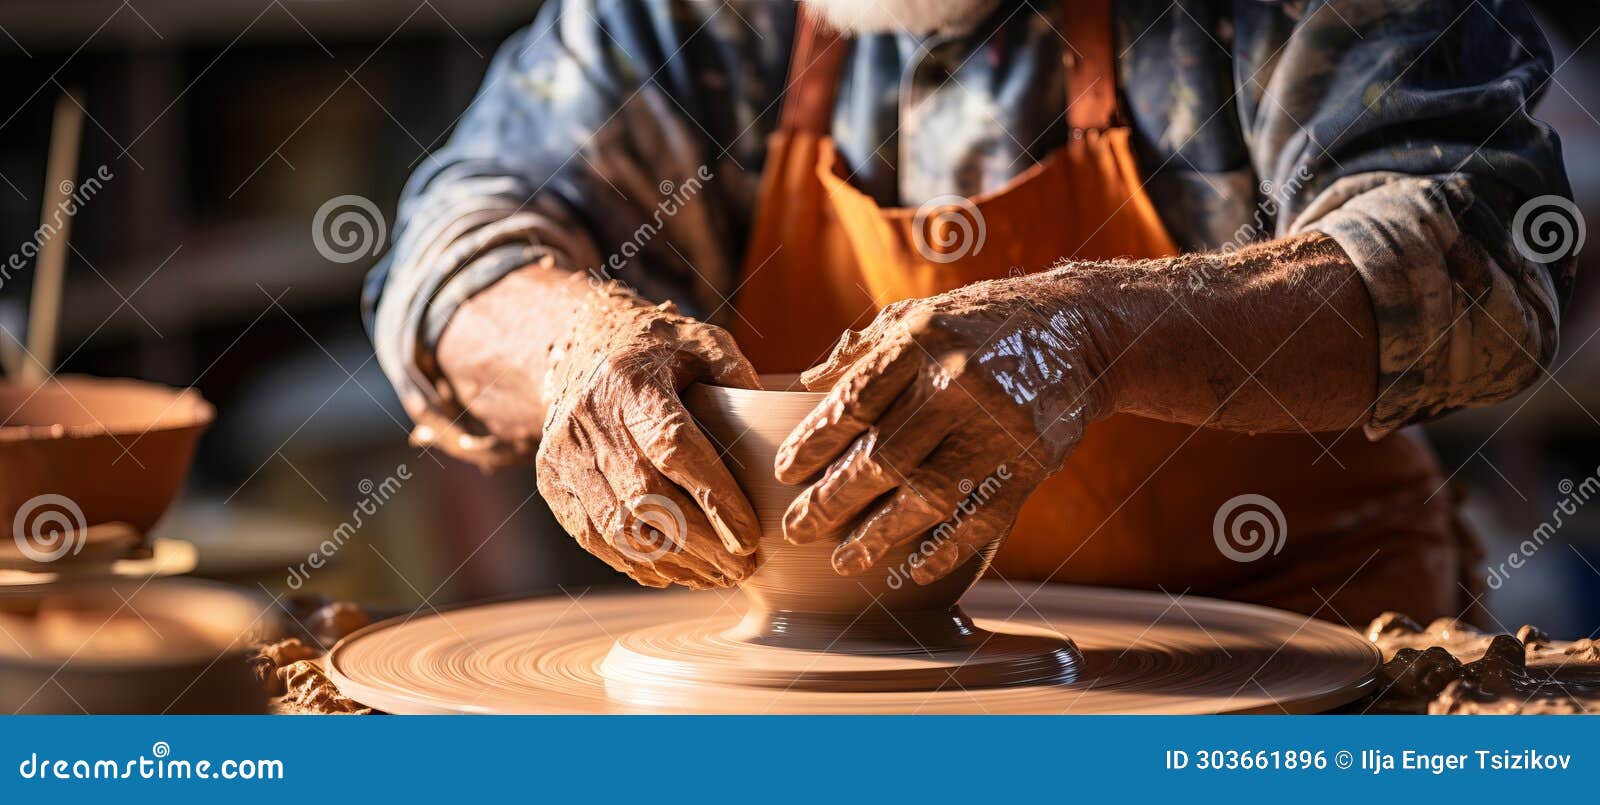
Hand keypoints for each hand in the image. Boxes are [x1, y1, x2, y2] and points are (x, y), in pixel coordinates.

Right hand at [536, 290, 761, 588]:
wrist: (580, 346)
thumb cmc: (657, 350)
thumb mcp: (702, 344)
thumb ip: (739, 379)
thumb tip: (780, 430)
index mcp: (629, 382)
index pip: (674, 448)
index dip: (713, 498)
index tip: (750, 537)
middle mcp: (588, 421)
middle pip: (646, 499)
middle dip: (701, 543)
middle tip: (744, 567)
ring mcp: (564, 457)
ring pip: (619, 529)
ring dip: (674, 562)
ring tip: (718, 577)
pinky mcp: (554, 485)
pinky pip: (596, 539)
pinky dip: (639, 563)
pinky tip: (677, 572)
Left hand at [774, 281, 1111, 583]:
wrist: (1078, 331)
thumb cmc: (981, 325)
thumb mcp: (921, 317)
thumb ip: (866, 351)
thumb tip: (805, 384)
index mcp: (922, 342)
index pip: (854, 401)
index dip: (814, 442)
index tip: (785, 473)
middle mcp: (958, 382)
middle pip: (883, 456)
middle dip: (832, 500)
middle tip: (798, 528)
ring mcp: (998, 425)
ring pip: (927, 495)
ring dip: (879, 535)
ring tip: (845, 560)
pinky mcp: (1032, 461)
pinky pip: (982, 518)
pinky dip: (946, 549)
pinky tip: (915, 568)